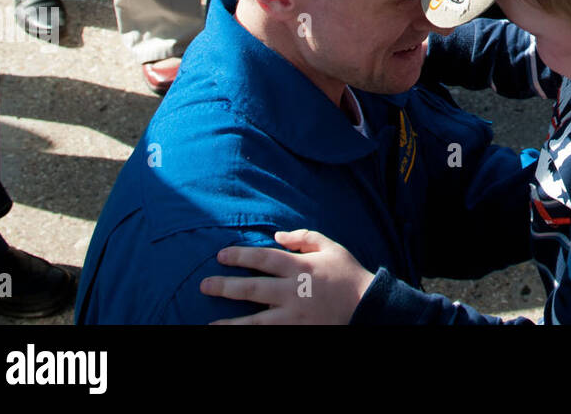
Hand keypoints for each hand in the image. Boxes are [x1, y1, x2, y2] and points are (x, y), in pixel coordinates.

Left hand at [200, 229, 374, 324]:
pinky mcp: (297, 331)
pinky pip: (269, 334)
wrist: (366, 305)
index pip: (264, 259)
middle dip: (226, 287)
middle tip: (204, 285)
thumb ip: (304, 237)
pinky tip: (235, 336)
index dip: (241, 256)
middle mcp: (293, 291)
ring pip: (255, 321)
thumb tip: (276, 234)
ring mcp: (294, 315)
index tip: (221, 255)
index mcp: (301, 267)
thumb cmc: (346, 273)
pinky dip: (251, 335)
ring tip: (209, 325)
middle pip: (253, 289)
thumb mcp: (331, 246)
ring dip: (230, 323)